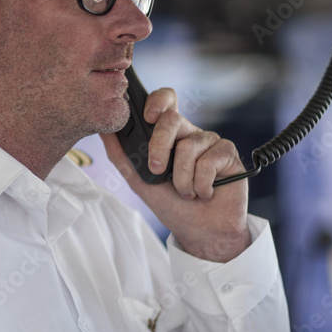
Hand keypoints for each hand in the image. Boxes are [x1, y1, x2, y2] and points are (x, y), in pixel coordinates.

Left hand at [101, 87, 249, 262]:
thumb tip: (103, 130)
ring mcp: (210, 142)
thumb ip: (121, 155)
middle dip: (159, 146)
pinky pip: (209, 161)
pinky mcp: (228, 153)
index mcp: (169, 134)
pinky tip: (205, 193)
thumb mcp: (138, 180)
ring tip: (186, 192)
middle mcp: (190, 133)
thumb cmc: (170, 204)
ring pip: (189, 146)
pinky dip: (201, 184)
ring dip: (181, 179)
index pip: (165, 100)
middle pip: (172, 119)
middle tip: (156, 170)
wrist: (199, 231)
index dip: (157, 101)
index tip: (147, 117)